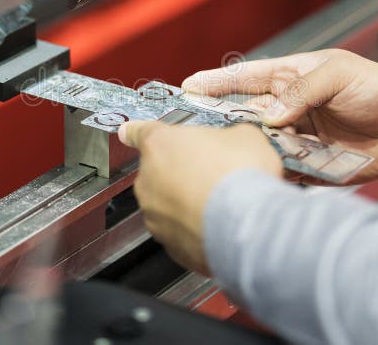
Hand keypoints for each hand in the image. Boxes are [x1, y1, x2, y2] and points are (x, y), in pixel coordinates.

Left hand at [118, 122, 281, 274]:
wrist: (248, 226)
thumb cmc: (241, 175)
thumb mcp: (242, 136)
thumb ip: (222, 138)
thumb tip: (230, 145)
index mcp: (160, 144)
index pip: (140, 132)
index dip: (136, 131)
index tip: (128, 132)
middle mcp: (148, 180)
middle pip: (159, 171)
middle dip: (181, 171)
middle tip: (213, 172)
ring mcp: (155, 216)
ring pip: (168, 204)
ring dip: (187, 202)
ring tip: (220, 202)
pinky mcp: (170, 246)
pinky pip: (180, 231)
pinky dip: (195, 228)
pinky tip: (219, 224)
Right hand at [182, 49, 377, 183]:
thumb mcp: (337, 75)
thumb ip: (301, 91)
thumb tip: (271, 116)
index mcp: (291, 77)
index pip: (245, 78)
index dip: (216, 82)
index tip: (188, 86)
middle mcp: (289, 107)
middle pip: (244, 114)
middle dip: (220, 120)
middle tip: (194, 127)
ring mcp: (297, 137)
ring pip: (258, 144)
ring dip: (244, 149)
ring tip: (221, 154)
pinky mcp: (309, 164)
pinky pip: (281, 168)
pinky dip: (268, 172)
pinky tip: (254, 175)